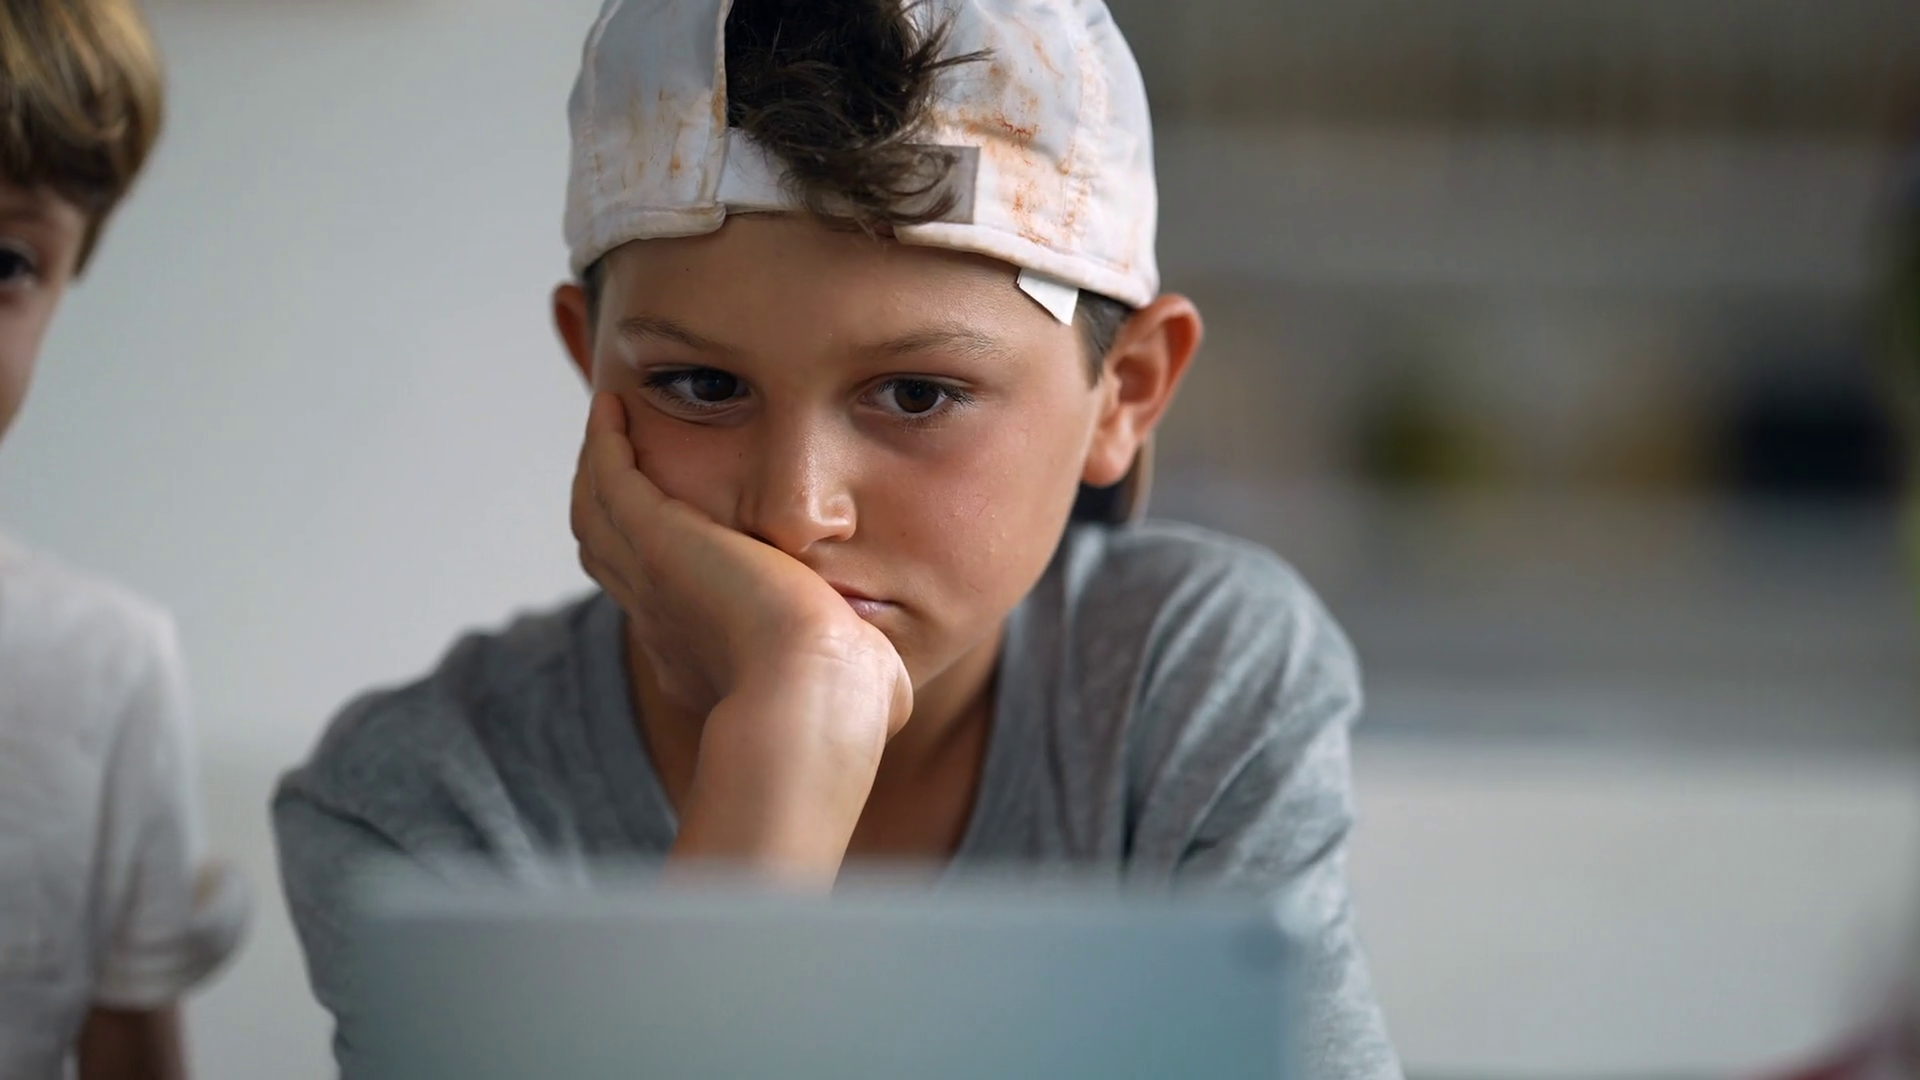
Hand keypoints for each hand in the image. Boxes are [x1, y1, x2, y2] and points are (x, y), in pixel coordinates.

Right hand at [571, 393, 912, 874]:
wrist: (817, 695)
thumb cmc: (850, 703)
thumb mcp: (847, 683)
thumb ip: (855, 669)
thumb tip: (889, 673)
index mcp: (700, 656)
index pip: (661, 603)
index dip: (657, 564)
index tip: (677, 530)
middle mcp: (663, 621)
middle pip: (611, 554)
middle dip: (612, 507)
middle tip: (619, 457)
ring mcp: (653, 582)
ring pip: (598, 516)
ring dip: (599, 468)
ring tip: (610, 421)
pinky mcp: (658, 543)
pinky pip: (612, 482)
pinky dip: (606, 444)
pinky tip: (615, 407)